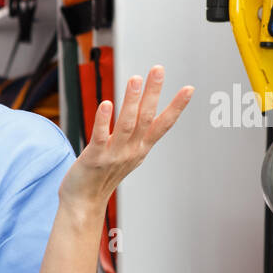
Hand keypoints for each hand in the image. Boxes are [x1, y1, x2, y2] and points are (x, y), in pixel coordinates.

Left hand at [58, 64, 193, 213]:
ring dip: (131, 101)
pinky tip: (105, 104)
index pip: (163, 125)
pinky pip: (99, 137)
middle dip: (153, 93)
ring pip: (126, 125)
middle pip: (145, 118)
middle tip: (158, 69)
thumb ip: (136, 135)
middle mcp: (131, 151)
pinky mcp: (93, 159)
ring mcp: (113, 155)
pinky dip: (103, 121)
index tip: (189, 89)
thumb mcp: (127, 154)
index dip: (176, 107)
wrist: (83, 202)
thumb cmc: (102, 176)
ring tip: (135, 79)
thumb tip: (146, 112)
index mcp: (140, 149)